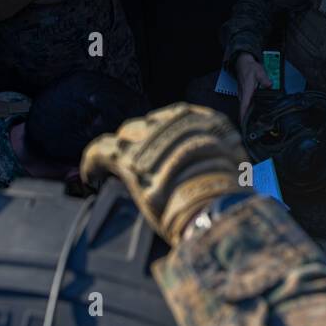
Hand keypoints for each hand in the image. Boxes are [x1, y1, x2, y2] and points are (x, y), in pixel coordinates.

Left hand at [80, 103, 248, 243]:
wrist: (213, 207)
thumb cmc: (229, 195)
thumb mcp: (235, 165)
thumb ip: (220, 155)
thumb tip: (218, 168)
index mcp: (205, 119)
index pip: (177, 117)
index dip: (166, 132)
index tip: (161, 145)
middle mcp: (175, 121)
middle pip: (150, 124)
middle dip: (144, 140)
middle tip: (144, 163)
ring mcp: (149, 138)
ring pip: (126, 136)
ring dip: (124, 152)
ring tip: (119, 170)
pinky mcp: (127, 158)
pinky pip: (100, 151)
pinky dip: (92, 162)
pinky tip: (90, 175)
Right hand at [235, 52, 271, 122]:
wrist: (242, 62)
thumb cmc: (249, 67)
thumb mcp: (259, 71)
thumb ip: (264, 79)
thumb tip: (269, 85)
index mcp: (246, 91)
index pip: (244, 107)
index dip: (244, 117)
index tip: (244, 125)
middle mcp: (243, 94)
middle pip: (243, 110)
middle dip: (246, 120)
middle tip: (251, 130)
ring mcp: (242, 94)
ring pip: (244, 108)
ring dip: (246, 115)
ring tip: (252, 124)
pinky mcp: (243, 94)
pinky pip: (245, 104)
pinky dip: (247, 110)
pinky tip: (253, 113)